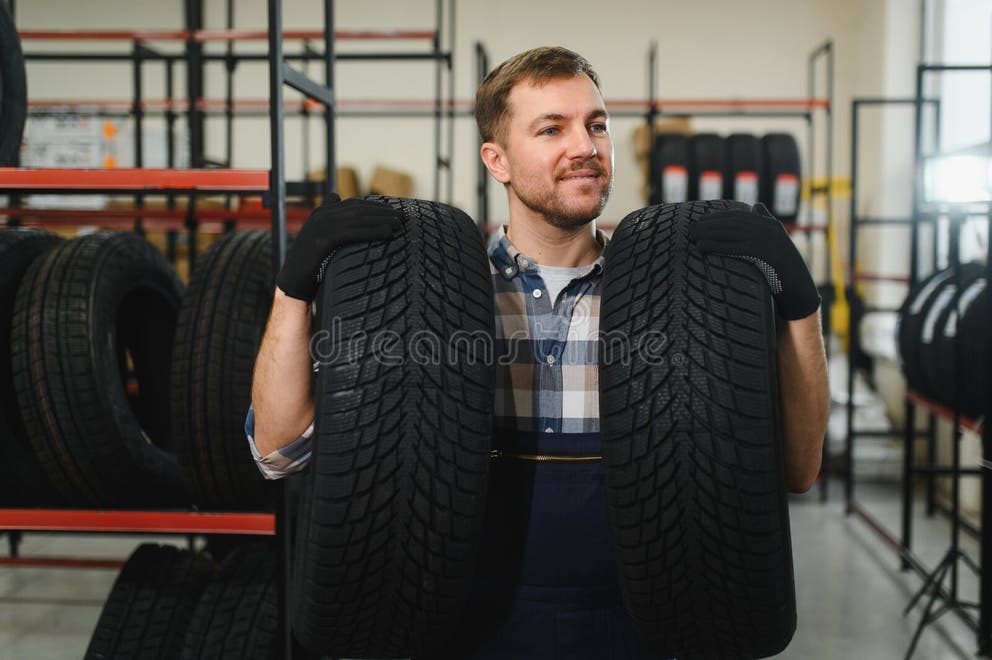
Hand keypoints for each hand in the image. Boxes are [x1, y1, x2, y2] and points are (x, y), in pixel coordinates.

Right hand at [276, 194, 402, 300]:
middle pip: (358, 209)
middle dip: (382, 212)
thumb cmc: (312, 265)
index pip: (354, 204)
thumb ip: (333, 226)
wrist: (292, 283)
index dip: (376, 207)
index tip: (393, 211)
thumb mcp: (322, 241)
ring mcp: (319, 227)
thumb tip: (343, 208)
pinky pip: (352, 233)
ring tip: (398, 225)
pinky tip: (387, 234)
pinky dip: (371, 231)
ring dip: (381, 221)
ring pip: (357, 219)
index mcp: (322, 213)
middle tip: (402, 217)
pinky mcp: (321, 241)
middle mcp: (320, 216)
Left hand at [688, 203, 819, 319]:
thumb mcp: (778, 241)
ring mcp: (766, 240)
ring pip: (731, 233)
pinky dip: (716, 245)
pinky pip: (734, 247)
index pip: (739, 216)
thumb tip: (757, 205)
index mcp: (770, 225)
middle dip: (709, 224)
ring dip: (708, 233)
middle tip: (691, 228)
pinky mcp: (763, 254)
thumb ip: (767, 222)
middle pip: (732, 223)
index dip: (718, 217)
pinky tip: (702, 247)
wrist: (800, 289)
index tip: (701, 220)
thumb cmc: (786, 270)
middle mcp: (768, 229)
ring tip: (692, 237)